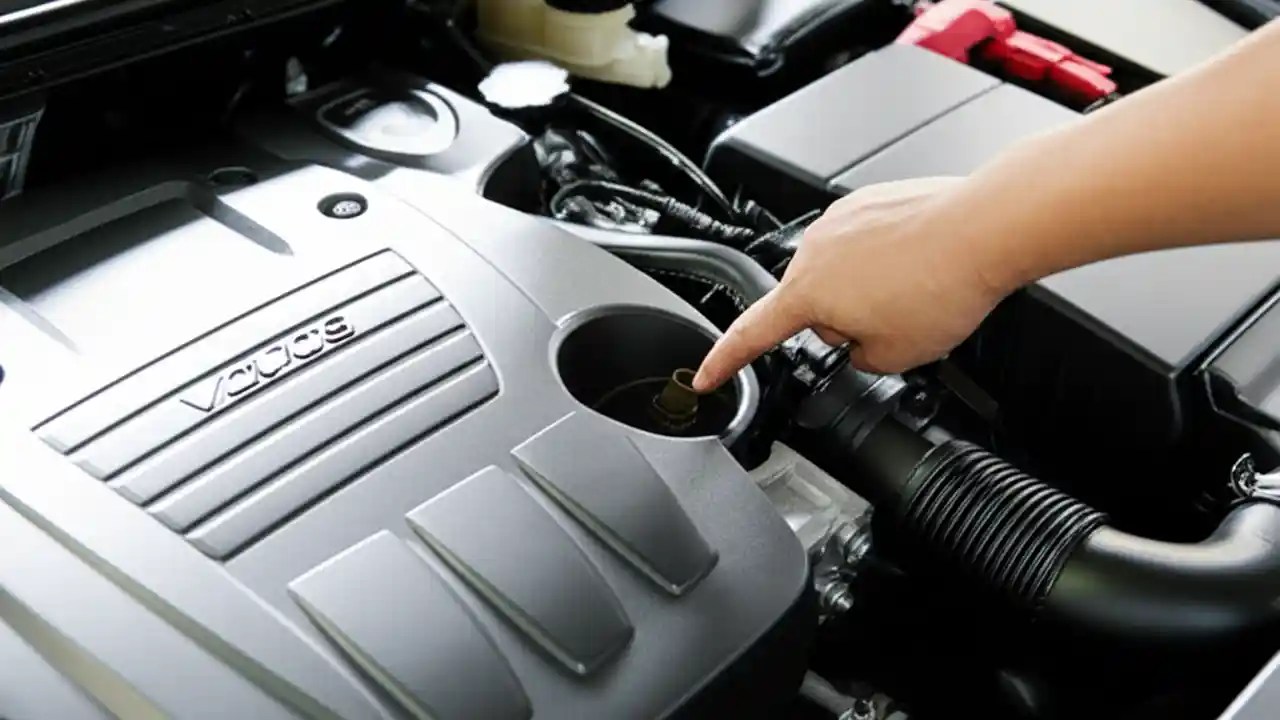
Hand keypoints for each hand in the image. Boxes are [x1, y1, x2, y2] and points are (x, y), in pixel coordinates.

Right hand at [692, 177, 1011, 391]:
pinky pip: (868, 242)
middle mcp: (814, 249)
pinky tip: (921, 263)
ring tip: (916, 288)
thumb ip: (861, 358)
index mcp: (808, 293)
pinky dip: (889, 258)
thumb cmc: (943, 284)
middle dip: (846, 320)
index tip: (707, 374)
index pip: (752, 335)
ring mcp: (841, 219)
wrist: (985, 227)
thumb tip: (860, 341)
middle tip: (896, 324)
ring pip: (842, 273)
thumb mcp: (897, 355)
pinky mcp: (869, 200)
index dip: (725, 361)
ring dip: (871, 287)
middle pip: (813, 304)